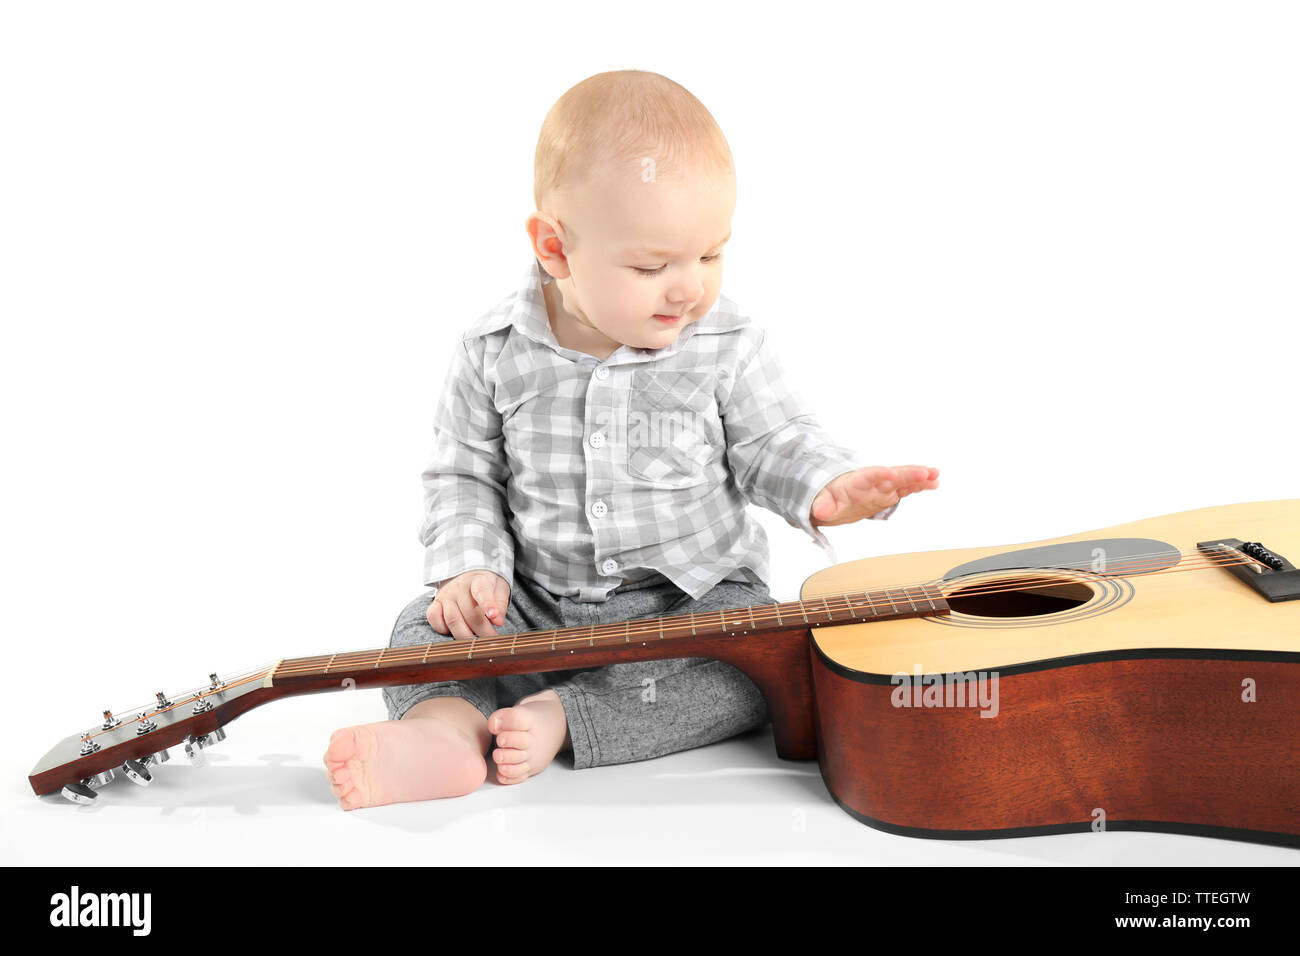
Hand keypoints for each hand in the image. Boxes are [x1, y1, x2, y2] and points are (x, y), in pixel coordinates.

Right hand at [427, 570, 510, 638]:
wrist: (468, 574)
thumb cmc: (486, 586)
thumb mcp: (500, 589)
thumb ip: (500, 604)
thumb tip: (498, 621)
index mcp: (478, 580)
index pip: (481, 591)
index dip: (487, 604)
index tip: (494, 616)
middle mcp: (459, 587)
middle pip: (469, 613)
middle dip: (483, 630)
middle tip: (492, 640)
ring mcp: (446, 595)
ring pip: (452, 620)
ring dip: (466, 636)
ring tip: (477, 643)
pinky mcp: (436, 603)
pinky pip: (434, 618)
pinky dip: (443, 629)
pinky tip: (455, 632)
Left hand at [810, 465, 938, 527]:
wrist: (834, 497)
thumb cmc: (829, 497)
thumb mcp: (822, 503)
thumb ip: (823, 505)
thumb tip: (821, 511)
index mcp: (855, 482)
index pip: (868, 475)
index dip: (879, 474)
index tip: (891, 472)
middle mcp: (872, 482)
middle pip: (892, 476)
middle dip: (907, 474)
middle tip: (924, 472)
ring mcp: (883, 486)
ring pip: (903, 479)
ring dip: (918, 477)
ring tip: (935, 475)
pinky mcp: (890, 492)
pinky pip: (907, 488)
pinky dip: (920, 485)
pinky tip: (934, 482)